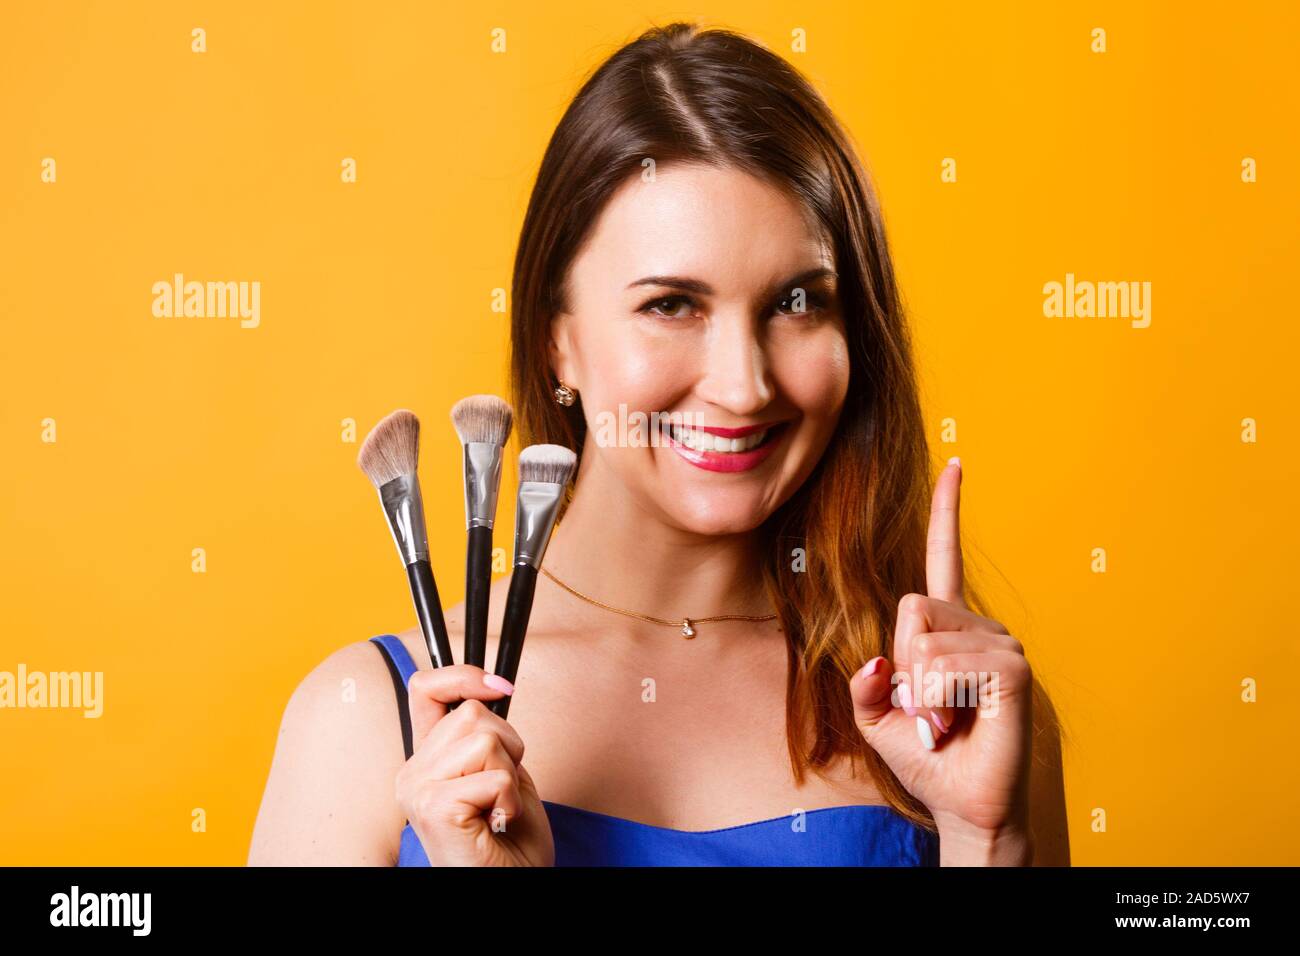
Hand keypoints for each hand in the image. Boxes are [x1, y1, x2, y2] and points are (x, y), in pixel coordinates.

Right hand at [395, 666, 554, 865]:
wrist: (510, 885)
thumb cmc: (509, 841)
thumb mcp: (501, 772)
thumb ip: (486, 736)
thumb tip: (495, 685)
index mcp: (426, 760)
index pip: (426, 689)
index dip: (463, 676)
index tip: (500, 685)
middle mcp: (412, 772)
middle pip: (472, 713)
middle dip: (508, 746)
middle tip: (501, 790)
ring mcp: (418, 789)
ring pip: (486, 739)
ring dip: (509, 775)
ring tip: (497, 808)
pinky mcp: (434, 808)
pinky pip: (494, 776)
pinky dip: (509, 799)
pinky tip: (496, 824)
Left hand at [848, 458, 1033, 863]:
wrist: (962, 803)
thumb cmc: (925, 757)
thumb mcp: (875, 719)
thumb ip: (862, 686)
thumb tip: (875, 663)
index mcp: (945, 629)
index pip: (943, 559)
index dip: (947, 512)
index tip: (957, 464)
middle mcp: (977, 626)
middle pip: (911, 608)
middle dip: (903, 665)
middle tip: (927, 707)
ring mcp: (1000, 644)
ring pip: (926, 642)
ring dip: (920, 694)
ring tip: (945, 721)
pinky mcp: (1012, 670)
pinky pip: (952, 665)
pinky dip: (939, 701)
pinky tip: (958, 723)